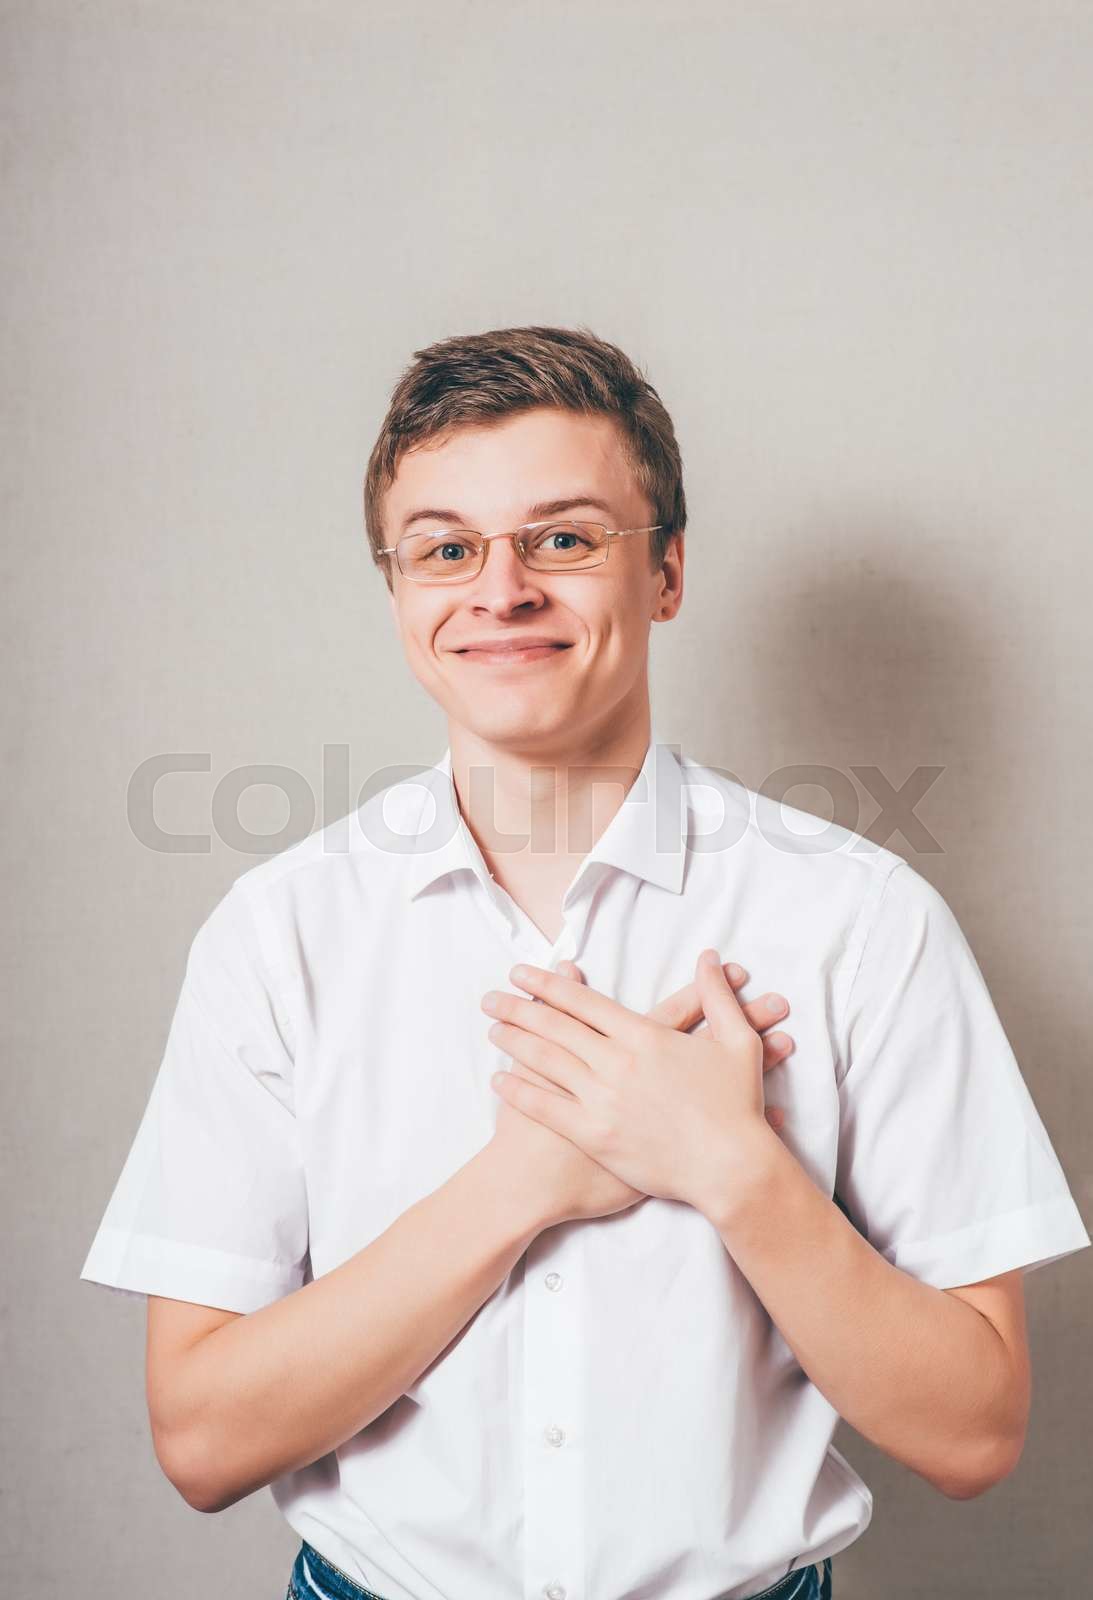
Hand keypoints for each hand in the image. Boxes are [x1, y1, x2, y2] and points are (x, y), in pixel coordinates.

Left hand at [485, 951, 793, 1220]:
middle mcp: (616, 1063)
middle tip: (490, 997)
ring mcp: (602, 1100)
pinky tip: (499, 1080)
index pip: (583, 1002)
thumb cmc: (736, 1106)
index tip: (522, 974)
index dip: (548, 985)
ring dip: (514, 1043)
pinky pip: (546, 1108)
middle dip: (518, 1009)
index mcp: (644, 1036)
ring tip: (492, 1029)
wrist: (730, 1167)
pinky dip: (519, 1092)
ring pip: (545, 1062)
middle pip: (555, 1027)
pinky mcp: (595, 1135)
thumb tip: (708, 958)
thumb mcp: (736, 1041)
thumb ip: (717, 996)